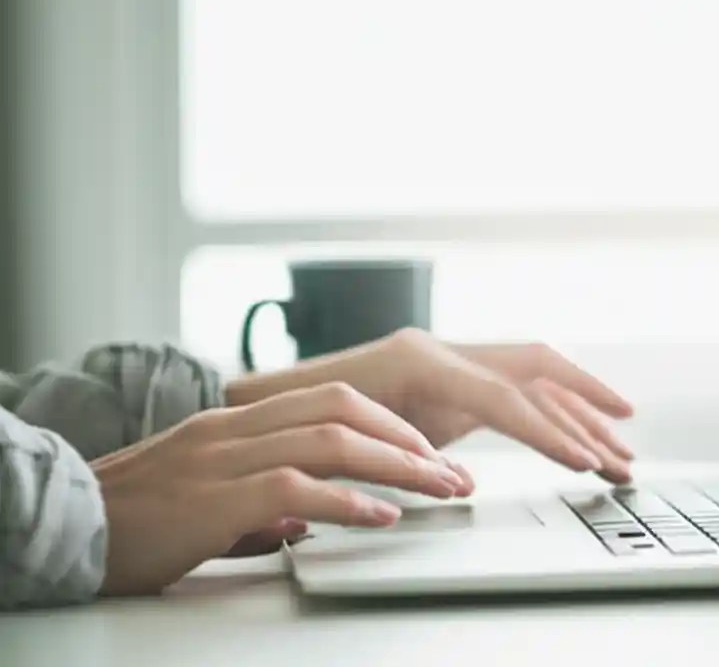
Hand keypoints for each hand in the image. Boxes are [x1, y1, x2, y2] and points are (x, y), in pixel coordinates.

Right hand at [91, 382, 465, 594]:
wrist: (61, 525)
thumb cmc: (130, 518)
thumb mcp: (202, 496)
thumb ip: (258, 499)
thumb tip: (305, 518)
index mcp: (235, 421)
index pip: (330, 399)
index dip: (388, 420)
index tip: (427, 448)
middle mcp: (235, 428)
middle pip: (344, 410)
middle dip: (408, 437)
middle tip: (451, 468)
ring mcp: (224, 458)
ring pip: (333, 442)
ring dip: (397, 465)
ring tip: (438, 488)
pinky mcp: (214, 498)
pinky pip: (298, 489)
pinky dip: (350, 502)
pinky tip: (383, 518)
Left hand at [226, 330, 635, 483]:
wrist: (260, 400)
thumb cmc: (293, 420)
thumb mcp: (342, 441)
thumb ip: (404, 458)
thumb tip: (461, 483)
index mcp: (418, 360)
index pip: (505, 396)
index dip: (550, 431)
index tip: (585, 462)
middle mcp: (441, 351)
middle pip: (536, 368)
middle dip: (587, 404)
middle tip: (626, 447)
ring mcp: (448, 362)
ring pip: (532, 381)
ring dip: (578, 414)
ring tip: (618, 453)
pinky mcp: (448, 383)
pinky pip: (512, 395)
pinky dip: (548, 416)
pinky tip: (574, 439)